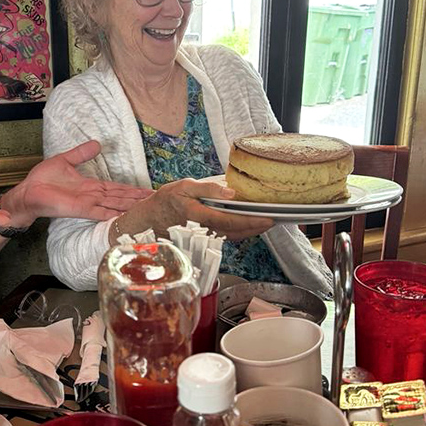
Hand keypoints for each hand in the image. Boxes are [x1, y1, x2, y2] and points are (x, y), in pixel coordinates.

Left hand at [0, 140, 151, 225]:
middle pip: (121, 198)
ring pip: (115, 205)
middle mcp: (93, 197)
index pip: (117, 188)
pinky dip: (114, 215)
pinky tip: (127, 216)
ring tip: (149, 207)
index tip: (148, 191)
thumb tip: (98, 143)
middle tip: (157, 200)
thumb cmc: (43, 179)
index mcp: (92, 186)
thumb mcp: (66, 160)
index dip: (133, 190)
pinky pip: (101, 212)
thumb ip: (82, 153)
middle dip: (138, 199)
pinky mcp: (81, 209)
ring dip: (132, 206)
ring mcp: (88, 204)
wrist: (28, 192)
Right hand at [112, 178, 274, 241]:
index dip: (252, 222)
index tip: (269, 219)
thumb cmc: (165, 202)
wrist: (149, 221)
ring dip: (251, 231)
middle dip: (257, 228)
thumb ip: (208, 188)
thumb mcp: (183, 187)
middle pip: (238, 233)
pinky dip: (241, 231)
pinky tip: (248, 224)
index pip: (232, 222)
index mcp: (200, 216)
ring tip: (266, 221)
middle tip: (276, 220)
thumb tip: (231, 193)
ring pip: (234, 237)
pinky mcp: (205, 239)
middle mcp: (205, 231)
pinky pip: (227, 237)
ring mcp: (205, 237)